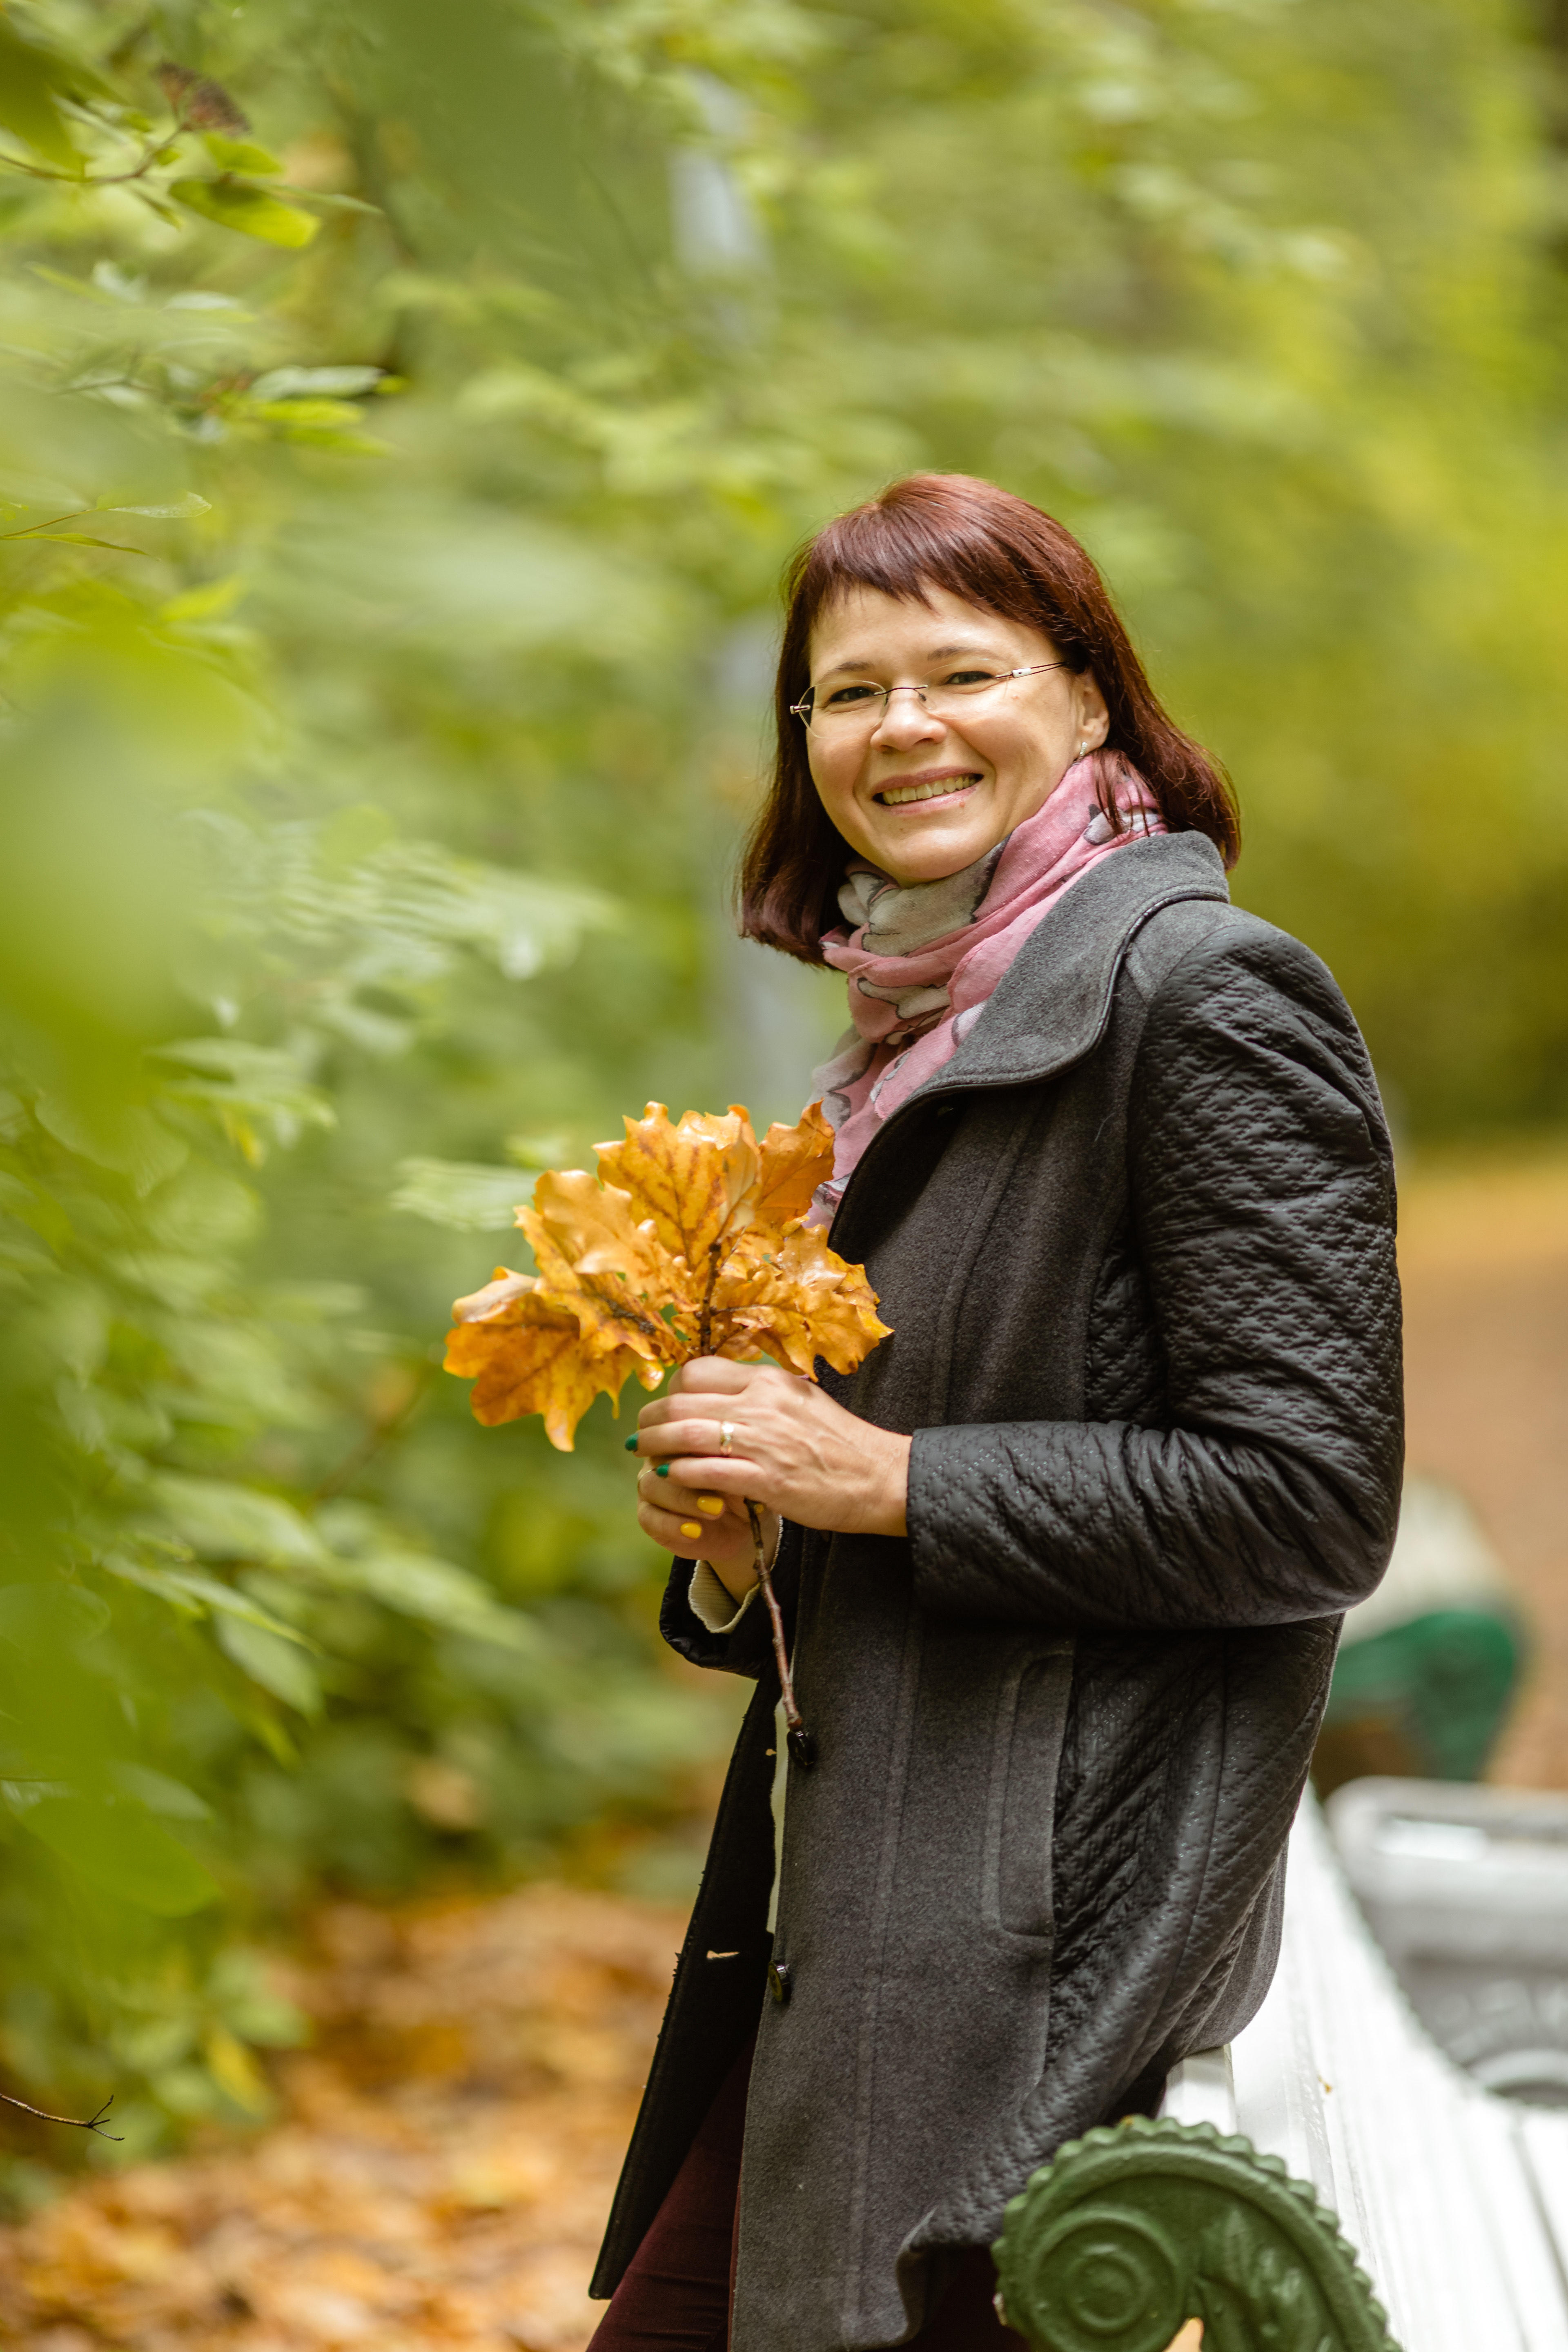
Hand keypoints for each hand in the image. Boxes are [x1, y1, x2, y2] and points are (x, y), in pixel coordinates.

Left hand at [631, 1358, 909, 1593]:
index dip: (672, 1390)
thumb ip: (761, 1396)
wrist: (881, 1478)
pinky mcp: (766, 1480)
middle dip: (652, 1419)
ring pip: (685, 1434)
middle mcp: (762, 1404)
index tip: (666, 1407)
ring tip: (644, 1454)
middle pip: (681, 1402)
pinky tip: (672, 1477)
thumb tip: (723, 1393)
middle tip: (640, 1433)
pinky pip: (705, 1472)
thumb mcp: (801, 1401)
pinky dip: (681, 1474)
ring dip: (655, 1445)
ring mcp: (763, 1442)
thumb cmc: (841, 1444)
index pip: (697, 1372)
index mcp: (769, 1381)